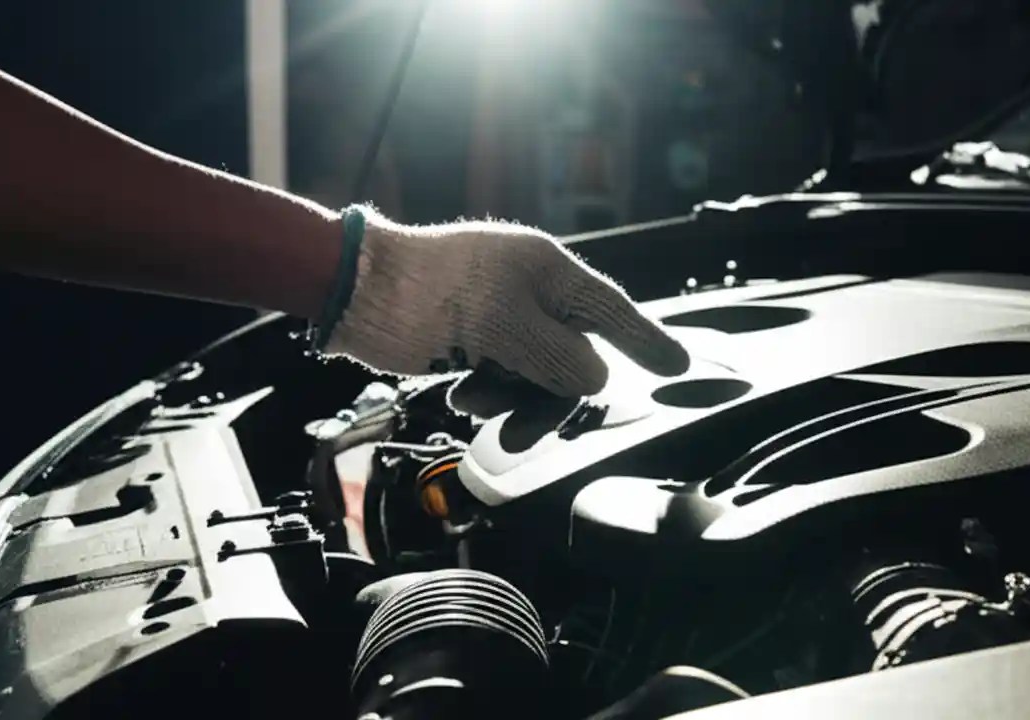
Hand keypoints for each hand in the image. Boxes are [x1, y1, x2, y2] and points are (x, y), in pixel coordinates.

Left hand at [325, 216, 689, 396]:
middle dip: (547, 394)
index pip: (612, 309)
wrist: (352, 292)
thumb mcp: (504, 332)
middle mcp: (528, 287)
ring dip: (510, 394)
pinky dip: (487, 388)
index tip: (677, 365)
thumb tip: (591, 378)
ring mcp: (499, 308)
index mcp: (547, 271)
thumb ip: (559, 359)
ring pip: (534, 368)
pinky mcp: (470, 330)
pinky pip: (502, 369)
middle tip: (522, 426)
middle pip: (570, 353)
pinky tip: (460, 390)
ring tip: (473, 397)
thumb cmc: (426, 299)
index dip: (646, 340)